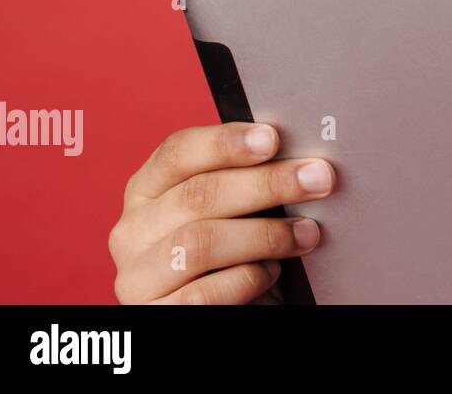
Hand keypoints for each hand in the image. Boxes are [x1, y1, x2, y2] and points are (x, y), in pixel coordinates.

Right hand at [109, 123, 334, 303]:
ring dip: (265, 235)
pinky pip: (204, 294)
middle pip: (197, 195)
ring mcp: (138, 277)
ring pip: (200, 243)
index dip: (225, 142)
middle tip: (317, 180)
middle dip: (266, 184)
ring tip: (307, 234)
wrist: (220, 309)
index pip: (177, 153)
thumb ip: (244, 182)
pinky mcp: (155, 315)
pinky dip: (247, 278)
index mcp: (148, 190)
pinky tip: (271, 272)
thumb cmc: (229, 253)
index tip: (272, 137)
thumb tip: (297, 157)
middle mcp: (134, 230)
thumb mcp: (229, 211)